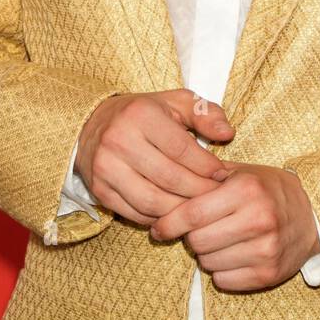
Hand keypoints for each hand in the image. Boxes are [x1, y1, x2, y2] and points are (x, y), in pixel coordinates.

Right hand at [75, 88, 233, 226]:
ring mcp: (106, 167)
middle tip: (215, 195)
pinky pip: (134, 213)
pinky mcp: (99, 190)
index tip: (222, 174)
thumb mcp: (175, 102)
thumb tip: (228, 134)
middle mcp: (119, 140)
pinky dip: (158, 217)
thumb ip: (205, 114)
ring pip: (152, 201)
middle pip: (170, 179)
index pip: (182, 150)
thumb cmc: (143, 113)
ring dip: (180, 210)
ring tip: (197, 207)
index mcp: (141, 115)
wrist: (91, 123)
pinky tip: (173, 212)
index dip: (207, 166)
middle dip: (199, 191)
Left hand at [149, 161, 319, 291]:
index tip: (157, 229)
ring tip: (222, 240)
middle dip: (191, 237)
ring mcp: (265, 250)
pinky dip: (222, 271)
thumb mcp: (243, 172)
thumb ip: (206, 177)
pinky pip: (223, 280)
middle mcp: (257, 220)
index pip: (192, 214)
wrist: (314, 217)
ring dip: (207, 254)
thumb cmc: (269, 190)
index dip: (168, 223)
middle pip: (196, 241)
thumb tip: (165, 186)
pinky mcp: (268, 275)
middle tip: (202, 229)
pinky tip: (234, 255)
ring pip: (207, 263)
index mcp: (246, 190)